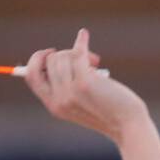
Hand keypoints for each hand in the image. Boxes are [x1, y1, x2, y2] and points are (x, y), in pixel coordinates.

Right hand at [22, 28, 147, 144]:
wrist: (128, 125)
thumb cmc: (109, 110)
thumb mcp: (82, 101)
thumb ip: (68, 84)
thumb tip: (58, 54)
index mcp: (54, 106)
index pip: (32, 76)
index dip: (36, 60)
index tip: (50, 53)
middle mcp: (58, 100)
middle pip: (49, 61)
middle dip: (65, 53)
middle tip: (86, 60)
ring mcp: (70, 92)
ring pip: (62, 56)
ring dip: (77, 52)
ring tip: (95, 62)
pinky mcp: (84, 83)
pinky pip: (77, 53)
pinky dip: (81, 42)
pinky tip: (84, 35)